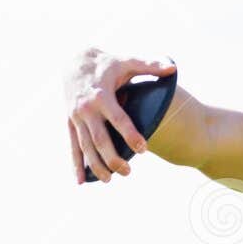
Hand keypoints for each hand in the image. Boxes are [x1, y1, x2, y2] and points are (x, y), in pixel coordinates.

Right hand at [66, 50, 176, 182]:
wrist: (74, 62)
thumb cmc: (106, 64)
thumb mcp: (126, 62)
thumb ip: (149, 66)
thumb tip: (172, 69)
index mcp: (102, 96)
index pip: (118, 119)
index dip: (130, 134)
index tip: (143, 149)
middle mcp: (86, 109)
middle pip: (99, 139)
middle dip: (112, 157)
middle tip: (128, 172)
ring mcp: (76, 118)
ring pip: (85, 146)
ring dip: (95, 165)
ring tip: (110, 180)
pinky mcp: (70, 123)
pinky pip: (73, 146)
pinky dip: (76, 164)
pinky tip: (81, 181)